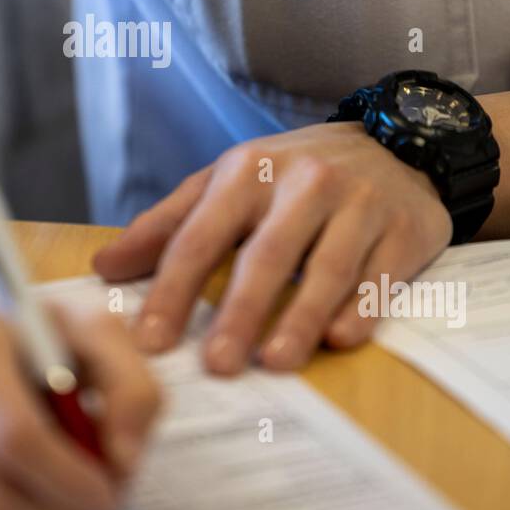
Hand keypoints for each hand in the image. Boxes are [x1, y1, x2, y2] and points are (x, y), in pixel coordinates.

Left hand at [94, 122, 451, 373]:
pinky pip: (380, 275)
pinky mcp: (404, 229)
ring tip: (275, 363)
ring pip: (327, 268)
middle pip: (266, 255)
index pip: (201, 236)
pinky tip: (340, 338)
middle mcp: (305, 183)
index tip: (151, 340)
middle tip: (217, 365)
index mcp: (249, 171)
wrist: (394, 144)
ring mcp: (359, 204)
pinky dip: (361, 308)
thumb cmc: (293, 175)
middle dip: (239, 313)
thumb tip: (105, 268)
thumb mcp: (226, 184)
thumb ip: (167, 226)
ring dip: (300, 318)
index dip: (173, 289)